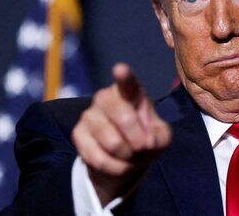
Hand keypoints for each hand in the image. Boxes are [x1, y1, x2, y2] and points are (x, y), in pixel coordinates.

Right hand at [71, 63, 171, 205]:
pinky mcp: (78, 134)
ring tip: (130, 155)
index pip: (127, 82)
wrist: (123, 158)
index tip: (120, 69)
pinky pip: (99, 158)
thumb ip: (160, 135)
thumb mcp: (161, 137)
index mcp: (129, 92)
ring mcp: (89, 114)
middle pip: (124, 118)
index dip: (124, 76)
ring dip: (128, 156)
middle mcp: (106, 97)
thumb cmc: (145, 138)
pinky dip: (115, 167)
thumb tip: (147, 141)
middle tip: (142, 147)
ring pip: (113, 142)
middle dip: (139, 141)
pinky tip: (119, 164)